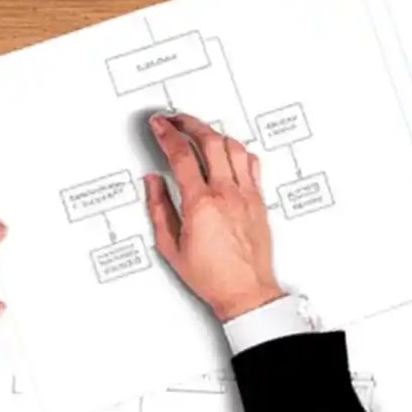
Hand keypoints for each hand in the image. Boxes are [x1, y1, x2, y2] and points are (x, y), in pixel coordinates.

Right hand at [144, 113, 282, 321]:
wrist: (245, 292)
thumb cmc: (212, 276)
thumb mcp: (171, 246)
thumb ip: (159, 208)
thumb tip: (153, 182)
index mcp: (201, 204)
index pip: (181, 154)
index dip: (166, 133)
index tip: (158, 125)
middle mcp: (226, 194)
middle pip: (209, 140)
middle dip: (189, 122)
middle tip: (176, 119)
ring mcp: (246, 195)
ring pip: (233, 146)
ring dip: (214, 133)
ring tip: (201, 131)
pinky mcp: (259, 200)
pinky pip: (252, 163)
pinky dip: (238, 151)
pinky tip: (229, 151)